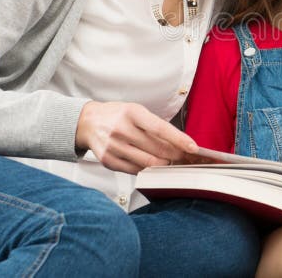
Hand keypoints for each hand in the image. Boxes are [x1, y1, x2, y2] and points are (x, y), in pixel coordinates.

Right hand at [75, 101, 198, 173]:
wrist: (87, 122)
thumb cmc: (117, 115)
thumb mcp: (136, 111)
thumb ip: (155, 126)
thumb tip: (179, 143)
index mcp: (132, 113)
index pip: (160, 128)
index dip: (179, 139)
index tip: (193, 148)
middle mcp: (122, 129)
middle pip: (157, 149)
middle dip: (176, 155)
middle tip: (186, 158)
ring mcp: (114, 146)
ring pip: (148, 162)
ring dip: (164, 165)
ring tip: (172, 162)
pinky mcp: (108, 160)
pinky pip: (135, 170)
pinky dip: (147, 169)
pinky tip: (153, 165)